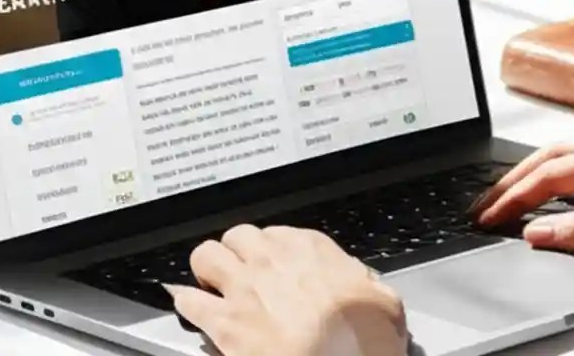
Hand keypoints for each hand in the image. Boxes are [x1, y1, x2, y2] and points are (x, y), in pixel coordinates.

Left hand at [168, 225, 408, 355]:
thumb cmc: (366, 338)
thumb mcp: (384, 300)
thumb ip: (365, 281)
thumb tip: (362, 281)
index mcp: (311, 250)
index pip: (278, 234)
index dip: (272, 251)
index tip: (275, 265)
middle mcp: (273, 260)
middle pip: (237, 237)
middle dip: (235, 253)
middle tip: (239, 271)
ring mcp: (245, 288)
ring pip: (206, 255)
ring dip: (208, 269)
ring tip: (212, 284)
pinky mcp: (226, 323)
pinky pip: (190, 301)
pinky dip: (188, 304)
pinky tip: (192, 309)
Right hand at [472, 138, 573, 269]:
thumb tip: (538, 232)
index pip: (551, 173)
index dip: (515, 195)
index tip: (488, 215)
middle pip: (552, 158)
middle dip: (512, 181)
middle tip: (483, 205)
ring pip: (568, 162)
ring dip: (533, 179)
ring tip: (506, 199)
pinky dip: (558, 184)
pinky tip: (553, 199)